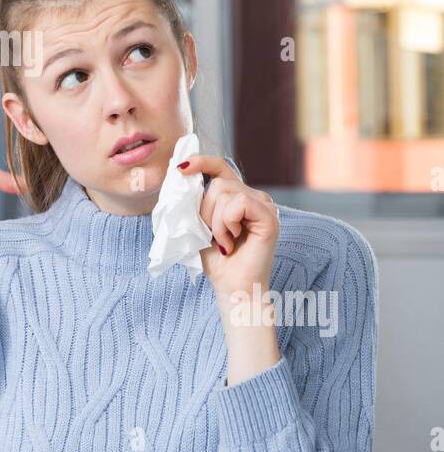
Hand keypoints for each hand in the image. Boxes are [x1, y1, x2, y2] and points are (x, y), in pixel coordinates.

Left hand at [178, 155, 279, 305]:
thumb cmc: (216, 261)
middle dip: (205, 211)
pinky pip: (239, 203)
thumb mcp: (199, 224)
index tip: (181, 168)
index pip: (220, 167)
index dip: (201, 163)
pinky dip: (227, 223)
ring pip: (224, 192)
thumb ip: (196, 201)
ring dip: (215, 223)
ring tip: (224, 242)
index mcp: (239, 196)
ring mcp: (264, 205)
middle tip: (213, 237)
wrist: (232, 288)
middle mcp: (255, 197)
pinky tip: (231, 242)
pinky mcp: (269, 217)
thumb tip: (182, 175)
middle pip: (217, 183)